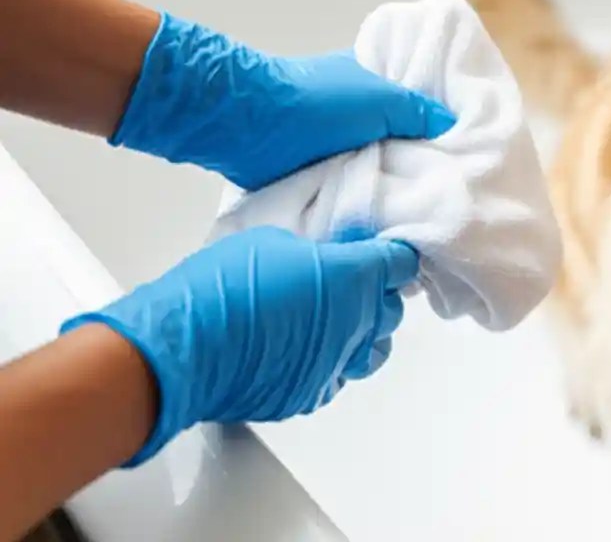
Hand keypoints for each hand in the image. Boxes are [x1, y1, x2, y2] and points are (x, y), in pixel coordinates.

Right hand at [60, 227, 416, 466]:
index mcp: (354, 278)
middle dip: (377, 294)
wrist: (184, 351)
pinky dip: (330, 362)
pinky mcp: (313, 393)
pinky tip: (303, 349)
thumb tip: (318, 260)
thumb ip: (311, 251)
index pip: (401, 263)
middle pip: (391, 308)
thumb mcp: (271, 242)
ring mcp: (338, 365)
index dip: (392, 255)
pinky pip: (337, 375)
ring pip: (373, 349)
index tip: (381, 252)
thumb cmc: (220, 289)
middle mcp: (357, 324)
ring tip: (333, 320)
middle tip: (350, 282)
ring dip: (362, 333)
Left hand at [110, 14, 455, 189]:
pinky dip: (370, 205)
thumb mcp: (383, 99)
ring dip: (396, 190)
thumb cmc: (316, 103)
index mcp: (376, 87)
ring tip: (432, 215)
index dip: (444, 131)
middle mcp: (360, 117)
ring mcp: (339, 148)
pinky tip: (397, 223)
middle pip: (404, 145)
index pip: (421, 110)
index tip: (469, 158)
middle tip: (456, 194)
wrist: (245, 125)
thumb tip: (457, 132)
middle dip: (424, 166)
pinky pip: (355, 194)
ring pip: (381, 173)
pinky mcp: (320, 177)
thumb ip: (423, 113)